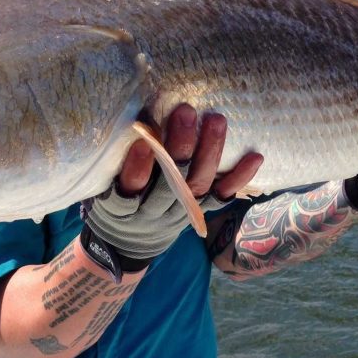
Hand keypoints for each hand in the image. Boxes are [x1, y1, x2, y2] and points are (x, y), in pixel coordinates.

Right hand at [82, 105, 262, 277]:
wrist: (128, 244)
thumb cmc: (112, 202)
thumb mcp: (101, 187)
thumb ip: (112, 161)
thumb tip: (125, 113)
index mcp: (122, 208)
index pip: (129, 188)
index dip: (137, 167)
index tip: (142, 141)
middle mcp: (153, 213)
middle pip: (170, 182)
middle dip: (179, 146)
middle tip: (185, 112)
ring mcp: (179, 213)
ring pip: (197, 186)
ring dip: (209, 152)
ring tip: (217, 121)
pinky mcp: (200, 213)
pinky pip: (222, 197)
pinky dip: (239, 178)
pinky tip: (255, 156)